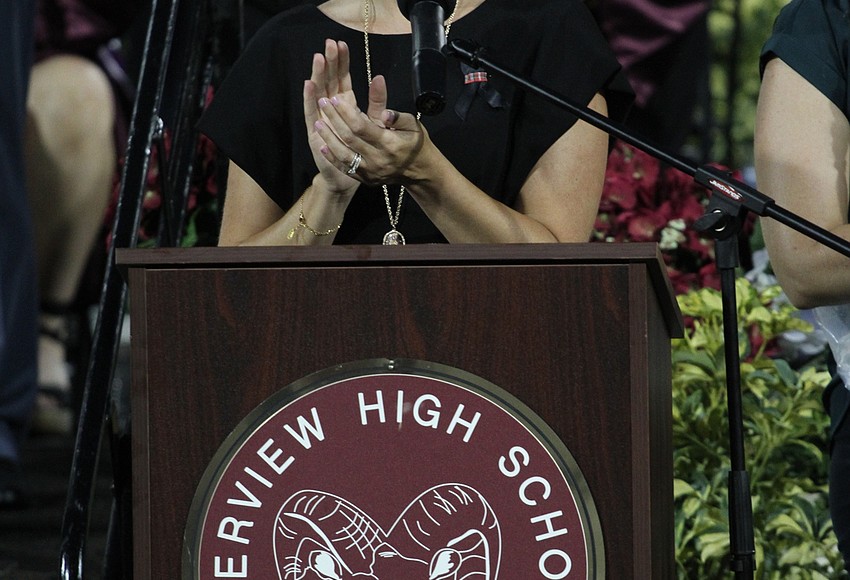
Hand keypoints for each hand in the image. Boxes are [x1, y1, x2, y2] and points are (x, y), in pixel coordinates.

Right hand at [303, 40, 387, 194]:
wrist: (348, 176)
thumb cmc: (362, 149)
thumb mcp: (374, 122)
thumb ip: (377, 101)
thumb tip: (380, 77)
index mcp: (345, 104)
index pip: (341, 78)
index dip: (340, 62)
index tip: (340, 44)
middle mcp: (330, 109)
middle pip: (328, 81)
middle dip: (329, 63)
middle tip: (329, 44)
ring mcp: (320, 118)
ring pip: (318, 92)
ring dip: (318, 75)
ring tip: (319, 58)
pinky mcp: (314, 131)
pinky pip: (310, 112)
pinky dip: (309, 98)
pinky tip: (309, 84)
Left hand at [313, 91, 427, 186]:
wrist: (419, 171)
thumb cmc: (415, 143)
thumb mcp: (412, 124)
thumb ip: (397, 116)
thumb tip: (385, 111)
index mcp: (389, 144)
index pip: (361, 126)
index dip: (346, 112)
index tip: (335, 99)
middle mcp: (378, 159)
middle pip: (349, 138)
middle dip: (334, 119)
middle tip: (323, 103)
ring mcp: (370, 172)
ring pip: (344, 155)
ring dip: (329, 138)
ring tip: (318, 123)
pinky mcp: (365, 179)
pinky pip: (346, 168)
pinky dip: (333, 158)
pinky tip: (323, 146)